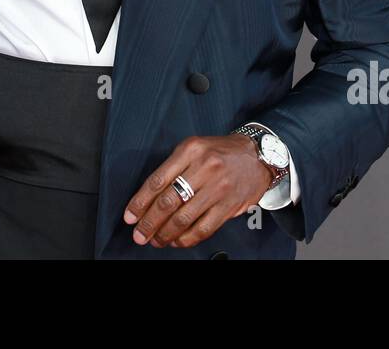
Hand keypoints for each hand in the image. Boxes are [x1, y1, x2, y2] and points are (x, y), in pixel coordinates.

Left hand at [122, 134, 272, 247]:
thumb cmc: (221, 152)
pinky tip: (177, 241)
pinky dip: (186, 239)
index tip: (130, 216)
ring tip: (156, 240)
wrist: (257, 155)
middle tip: (139, 235)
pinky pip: (203, 228)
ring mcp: (217, 188)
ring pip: (183, 218)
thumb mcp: (194, 148)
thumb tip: (148, 199)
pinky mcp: (228, 206)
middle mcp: (203, 168)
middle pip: (168, 202)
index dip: (140, 202)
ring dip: (165, 234)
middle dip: (149, 223)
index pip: (157, 181)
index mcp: (189, 151)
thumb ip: (173, 168)